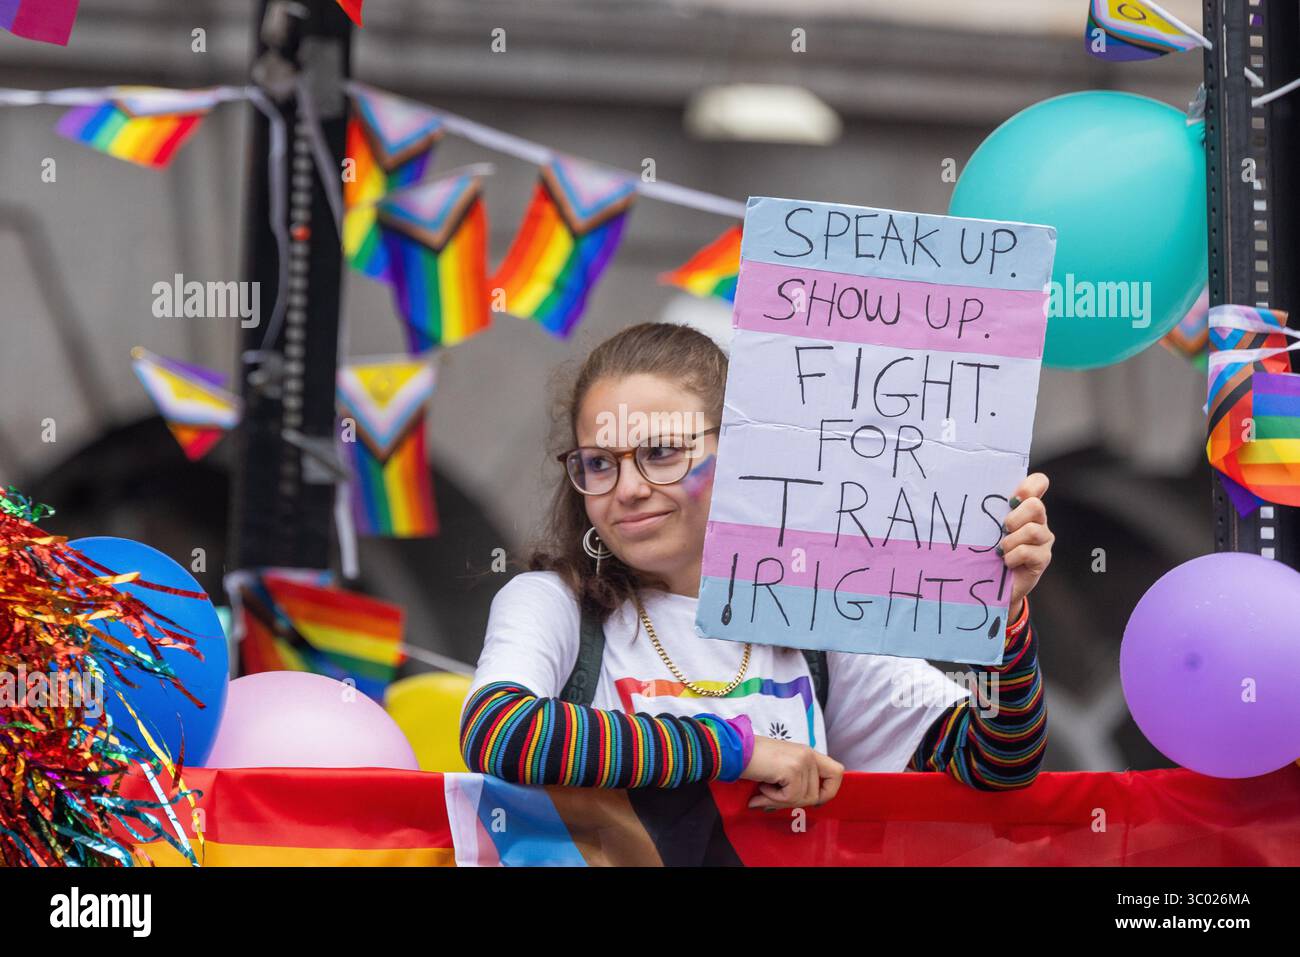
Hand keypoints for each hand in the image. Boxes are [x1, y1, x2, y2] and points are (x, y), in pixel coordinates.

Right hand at [741, 736, 843, 809]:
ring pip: (804, 798)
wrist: (734, 751)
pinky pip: (791, 797)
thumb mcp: (782, 769)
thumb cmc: (753, 761)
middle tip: (777, 797)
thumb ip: (798, 782)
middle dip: (797, 803)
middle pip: (819, 794)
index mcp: (808, 753)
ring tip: (765, 788)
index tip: (813, 800)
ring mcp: (802, 760)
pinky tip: (763, 785)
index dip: (829, 791)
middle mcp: (809, 754)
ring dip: (781, 800)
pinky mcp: (792, 769)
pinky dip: (774, 798)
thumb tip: (811, 804)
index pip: (838, 772)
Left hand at [1000, 471, 1053, 619]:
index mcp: (1026, 507)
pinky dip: (1012, 557)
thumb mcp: (986, 528)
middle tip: (1003, 529)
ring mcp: (1043, 540)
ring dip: (1010, 541)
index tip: (1012, 499)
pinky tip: (1006, 562)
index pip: (1039, 483)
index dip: (1030, 485)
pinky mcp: (1043, 559)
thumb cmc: (987, 551)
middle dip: (1014, 517)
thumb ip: (987, 512)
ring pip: (1032, 530)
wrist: (994, 585)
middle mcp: (1039, 520)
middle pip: (1036, 505)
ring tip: (1000, 551)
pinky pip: (1028, 552)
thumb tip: (963, 494)